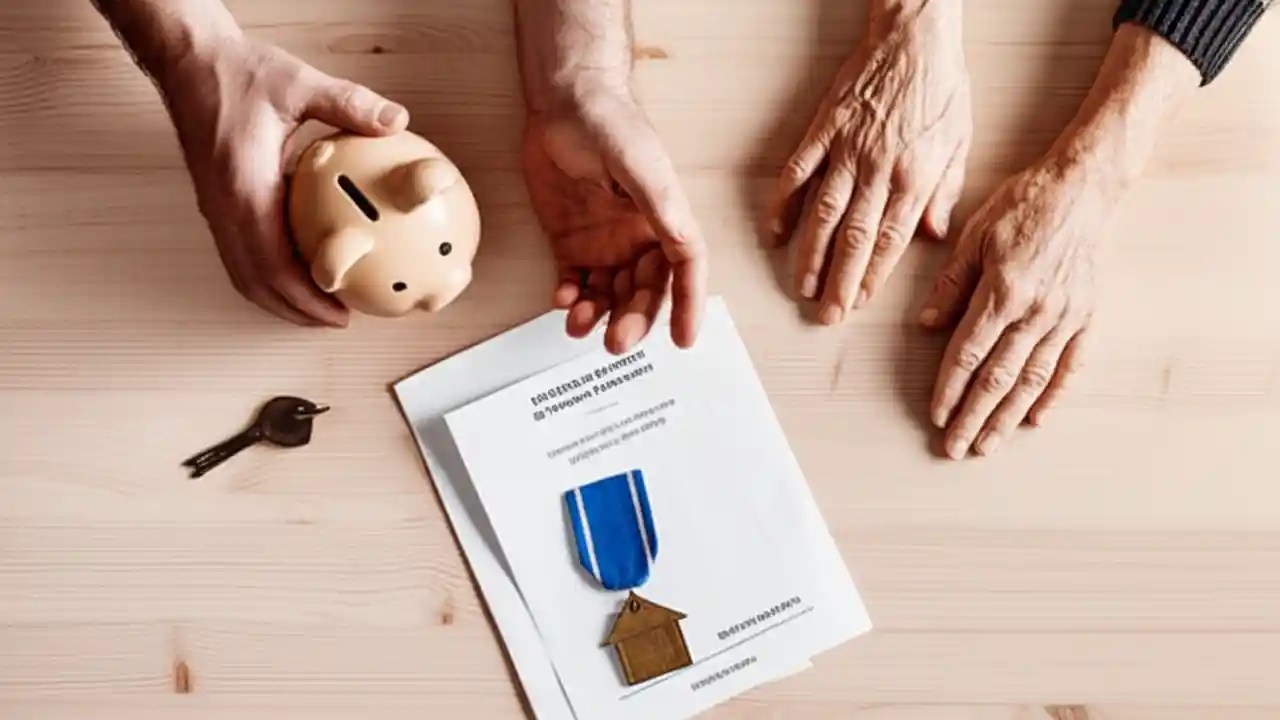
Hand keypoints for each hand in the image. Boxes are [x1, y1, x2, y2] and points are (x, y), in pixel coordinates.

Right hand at [162, 37, 408, 326]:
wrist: (187, 62)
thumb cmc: (236, 74)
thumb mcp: (298, 83)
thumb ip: (348, 103)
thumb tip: (395, 121)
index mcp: (243, 189)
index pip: (271, 264)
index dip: (305, 297)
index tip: (339, 312)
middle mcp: (224, 207)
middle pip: (255, 283)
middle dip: (295, 310)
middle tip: (338, 320)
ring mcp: (217, 209)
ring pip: (244, 274)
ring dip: (280, 299)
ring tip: (322, 306)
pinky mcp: (218, 203)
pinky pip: (242, 254)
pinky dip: (270, 274)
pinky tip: (302, 269)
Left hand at [521, 89, 707, 353]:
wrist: (564, 102)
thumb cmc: (611, 123)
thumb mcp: (641, 165)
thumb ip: (661, 209)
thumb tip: (685, 248)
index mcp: (665, 221)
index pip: (685, 271)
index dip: (688, 307)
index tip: (684, 340)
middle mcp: (638, 238)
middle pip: (642, 293)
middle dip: (632, 321)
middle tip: (615, 342)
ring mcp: (604, 243)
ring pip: (607, 295)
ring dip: (597, 315)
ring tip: (578, 325)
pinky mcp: (571, 242)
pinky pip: (574, 282)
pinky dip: (569, 298)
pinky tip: (561, 300)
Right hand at [770, 1, 970, 323]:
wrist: (915, 32)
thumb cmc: (941, 83)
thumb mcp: (961, 139)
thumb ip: (946, 191)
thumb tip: (933, 236)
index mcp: (915, 176)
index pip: (890, 240)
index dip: (872, 277)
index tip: (859, 303)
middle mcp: (878, 168)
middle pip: (854, 238)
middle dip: (840, 282)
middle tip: (827, 314)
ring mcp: (845, 149)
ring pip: (823, 214)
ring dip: (811, 256)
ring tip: (802, 287)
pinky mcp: (823, 129)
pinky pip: (797, 173)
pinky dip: (783, 204)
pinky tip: (774, 233)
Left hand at [920, 155, 1110, 458]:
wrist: (1084, 187)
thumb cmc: (1023, 204)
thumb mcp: (975, 235)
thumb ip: (951, 284)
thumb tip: (926, 324)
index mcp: (1003, 291)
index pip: (968, 353)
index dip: (949, 388)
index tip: (935, 416)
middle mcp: (1036, 311)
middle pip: (998, 377)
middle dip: (973, 416)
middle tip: (954, 448)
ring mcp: (1066, 317)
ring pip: (1032, 379)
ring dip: (1007, 416)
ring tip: (988, 444)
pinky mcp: (1087, 316)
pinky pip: (1069, 365)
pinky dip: (1052, 395)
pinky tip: (1035, 419)